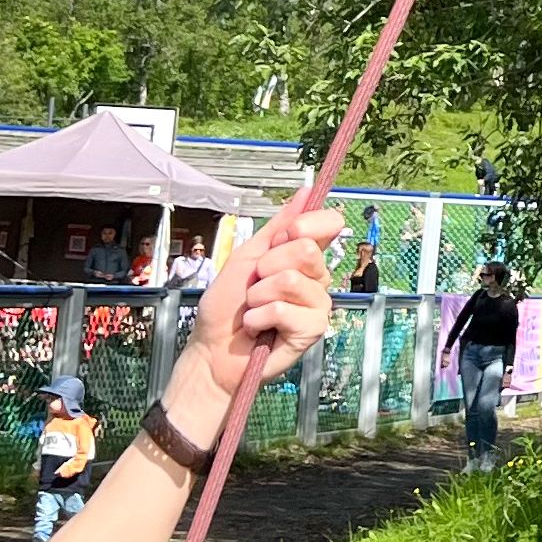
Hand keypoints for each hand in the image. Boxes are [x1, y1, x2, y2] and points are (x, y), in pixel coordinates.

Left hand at [173, 199, 338, 428]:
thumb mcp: (246, 256)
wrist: (212, 349)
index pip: (329, 224)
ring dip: (259, 295)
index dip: (308, 224)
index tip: (288, 233)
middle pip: (307, 250)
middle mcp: (316, 279)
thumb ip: (277, 227)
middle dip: (268, 266)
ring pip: (293, 281)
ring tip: (254, 309)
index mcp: (303, 257)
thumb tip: (304, 192)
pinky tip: (258, 327)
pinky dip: (260, 317)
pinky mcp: (312, 331)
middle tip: (256, 285)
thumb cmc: (226, 307)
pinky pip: (286, 310)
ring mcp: (317, 305)